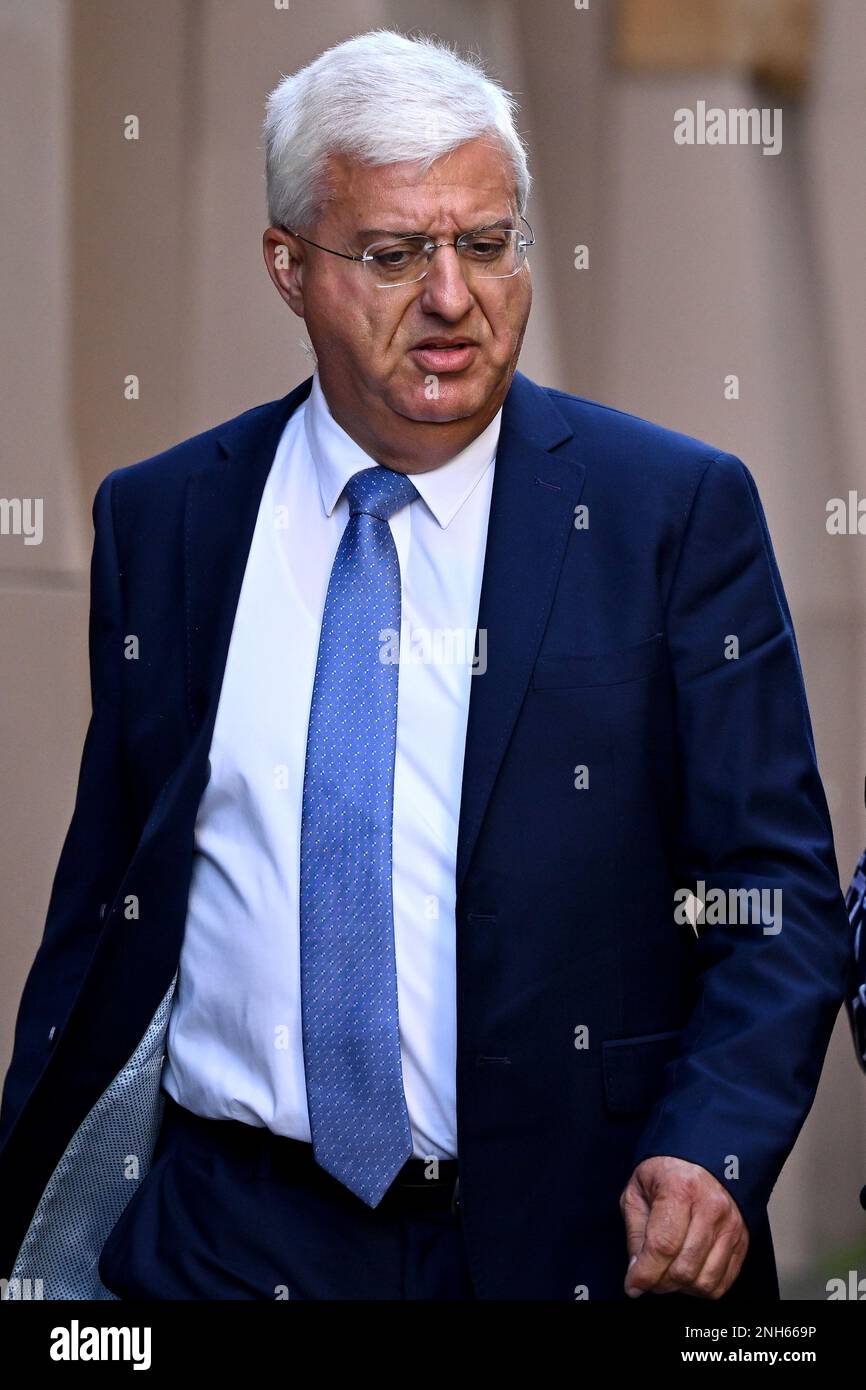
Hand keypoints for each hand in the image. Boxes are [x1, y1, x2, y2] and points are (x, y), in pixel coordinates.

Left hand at [620, 1156, 748, 1297]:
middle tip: (647, 1278)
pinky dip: (701, 1287)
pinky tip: (688, 1273)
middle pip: (684, 1268)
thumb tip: (636, 1271)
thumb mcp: (637, 1191)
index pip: (663, 1246)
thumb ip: (635, 1232)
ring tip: (667, 1273)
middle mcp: (711, 1208)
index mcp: (680, 1189)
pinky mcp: (743, 1240)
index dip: (645, 1274)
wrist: (704, 1158)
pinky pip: (723, 1282)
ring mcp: (731, 1226)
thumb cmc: (666, 1173)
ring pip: (705, 1281)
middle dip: (660, 1283)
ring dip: (681, 1288)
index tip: (632, 1285)